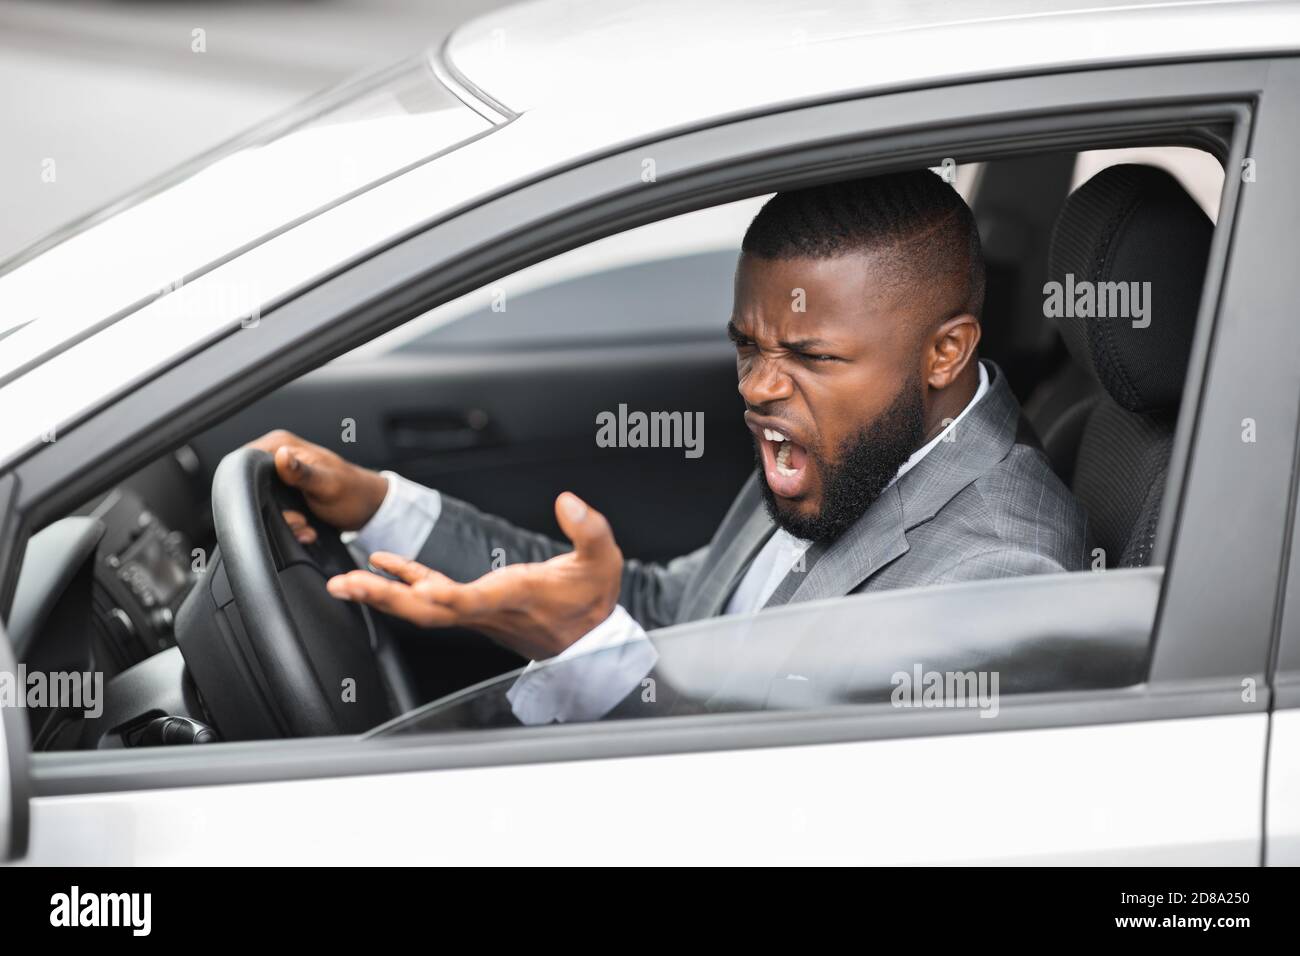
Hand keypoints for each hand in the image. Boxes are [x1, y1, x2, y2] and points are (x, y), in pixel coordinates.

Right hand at [246, 430, 388, 534]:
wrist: (368, 508)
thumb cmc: (354, 493)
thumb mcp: (327, 484)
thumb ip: (303, 472)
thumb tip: (281, 456)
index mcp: (281, 444)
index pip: (244, 463)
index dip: (253, 489)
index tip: (280, 505)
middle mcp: (276, 456)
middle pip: (249, 488)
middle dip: (272, 511)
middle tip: (300, 520)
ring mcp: (278, 475)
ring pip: (260, 504)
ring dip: (282, 522)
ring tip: (306, 525)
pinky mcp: (282, 493)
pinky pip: (272, 511)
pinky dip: (287, 525)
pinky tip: (305, 528)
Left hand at [325, 492, 622, 659]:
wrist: (589, 637)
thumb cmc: (592, 597)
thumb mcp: (603, 558)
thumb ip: (589, 528)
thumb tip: (567, 500)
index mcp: (518, 595)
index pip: (476, 600)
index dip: (448, 595)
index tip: (421, 588)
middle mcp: (489, 608)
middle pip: (429, 611)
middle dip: (385, 599)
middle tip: (346, 586)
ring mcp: (477, 612)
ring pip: (422, 608)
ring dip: (382, 594)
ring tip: (346, 581)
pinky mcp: (474, 606)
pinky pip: (430, 596)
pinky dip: (403, 581)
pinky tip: (382, 564)